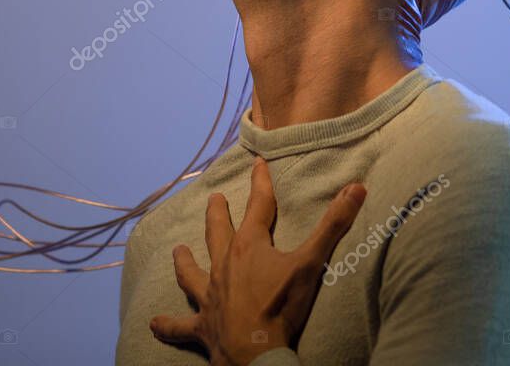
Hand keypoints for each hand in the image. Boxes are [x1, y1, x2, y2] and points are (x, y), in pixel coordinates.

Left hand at [149, 156, 366, 365]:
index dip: (259, 183)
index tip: (257, 163)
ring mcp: (210, 297)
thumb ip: (333, 224)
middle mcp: (224, 265)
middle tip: (213, 199)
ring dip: (184, 262)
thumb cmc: (282, 306)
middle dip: (217, 214)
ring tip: (177, 250)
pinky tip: (153, 323)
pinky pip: (180, 325)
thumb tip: (356, 187)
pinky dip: (167, 324)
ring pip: (192, 274)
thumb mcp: (311, 262)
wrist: (257, 353)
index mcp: (249, 245)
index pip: (258, 205)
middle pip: (218, 233)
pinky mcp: (203, 326)